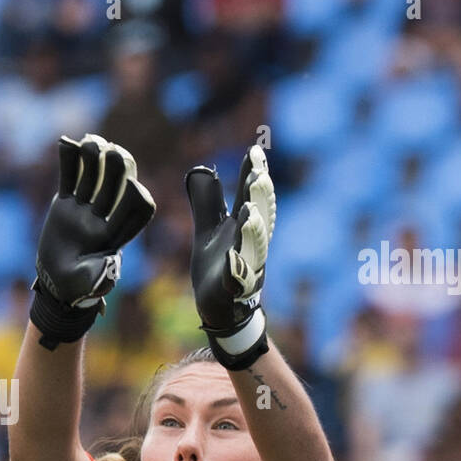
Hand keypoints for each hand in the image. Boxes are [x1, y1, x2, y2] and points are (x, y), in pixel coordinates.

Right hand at [30, 133, 154, 347]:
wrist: (56, 281)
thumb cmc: (77, 287)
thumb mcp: (87, 285)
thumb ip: (100, 276)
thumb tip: (111, 264)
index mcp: (117, 236)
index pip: (136, 212)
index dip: (137, 199)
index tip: (134, 187)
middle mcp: (105, 217)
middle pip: (116, 188)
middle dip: (116, 171)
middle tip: (113, 152)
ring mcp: (86, 208)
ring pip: (93, 178)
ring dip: (93, 159)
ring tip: (87, 142)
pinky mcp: (67, 203)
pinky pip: (69, 178)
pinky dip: (68, 161)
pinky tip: (65, 142)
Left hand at [185, 143, 275, 366]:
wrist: (219, 309)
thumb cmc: (217, 266)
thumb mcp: (208, 231)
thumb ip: (206, 202)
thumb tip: (200, 169)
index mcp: (243, 228)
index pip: (250, 197)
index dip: (254, 176)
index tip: (255, 151)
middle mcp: (250, 245)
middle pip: (260, 218)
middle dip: (260, 198)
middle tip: (257, 176)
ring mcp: (245, 268)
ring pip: (254, 249)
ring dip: (253, 232)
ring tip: (248, 214)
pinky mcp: (232, 291)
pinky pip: (236, 281)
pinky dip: (235, 271)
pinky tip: (231, 260)